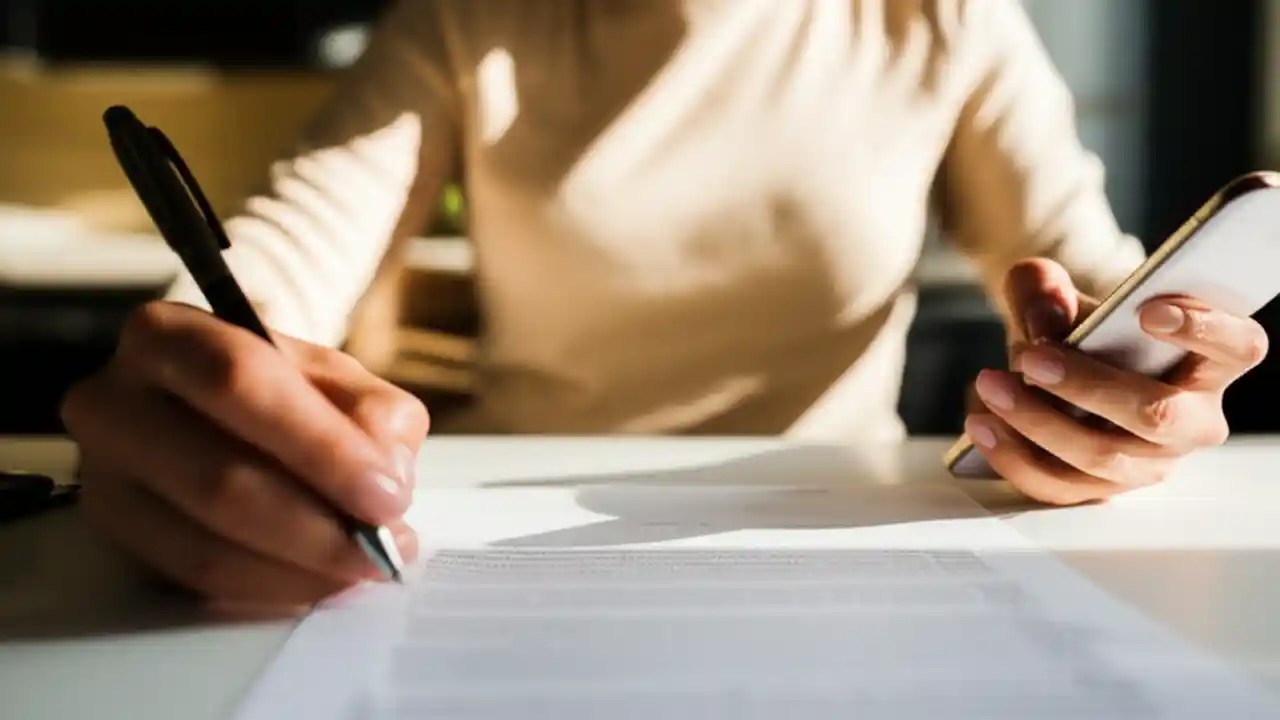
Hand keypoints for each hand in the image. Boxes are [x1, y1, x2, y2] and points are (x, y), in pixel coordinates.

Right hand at [62, 302, 427, 606]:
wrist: (206, 413)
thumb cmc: (278, 389)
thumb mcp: (334, 377)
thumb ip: (371, 413)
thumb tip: (387, 476)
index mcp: (167, 337)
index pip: (241, 383)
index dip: (321, 448)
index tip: (388, 497)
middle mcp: (112, 404)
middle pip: (219, 479)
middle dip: (317, 526)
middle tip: (384, 549)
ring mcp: (102, 479)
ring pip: (205, 545)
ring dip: (300, 568)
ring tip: (364, 567)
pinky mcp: (115, 540)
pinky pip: (196, 580)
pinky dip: (271, 587)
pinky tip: (320, 580)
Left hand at [964, 259, 1267, 504]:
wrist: (1053, 367)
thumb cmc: (1080, 331)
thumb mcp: (1057, 294)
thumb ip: (1044, 290)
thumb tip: (1046, 320)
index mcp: (1208, 363)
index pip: (1237, 347)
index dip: (1204, 330)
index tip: (1149, 311)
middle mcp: (1192, 420)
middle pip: (1156, 414)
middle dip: (1087, 386)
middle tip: (1031, 357)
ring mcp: (1150, 462)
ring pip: (1102, 457)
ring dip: (1037, 422)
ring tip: (990, 385)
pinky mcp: (1104, 490)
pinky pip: (1061, 488)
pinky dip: (1015, 456)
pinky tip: (983, 423)